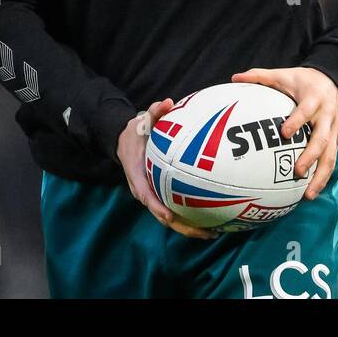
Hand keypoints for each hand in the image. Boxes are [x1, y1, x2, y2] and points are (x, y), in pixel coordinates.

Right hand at [117, 98, 216, 239]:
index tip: (170, 215)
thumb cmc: (136, 132)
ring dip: (189, 228)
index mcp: (137, 175)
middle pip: (162, 215)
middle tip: (204, 233)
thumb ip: (154, 111)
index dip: (157, 207)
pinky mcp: (161, 196)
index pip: (145, 195)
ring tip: (213, 234)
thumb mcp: (142, 120)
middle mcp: (145, 191)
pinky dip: (191, 218)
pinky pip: (176, 210)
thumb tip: (167, 102)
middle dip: (182, 226)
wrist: (124, 141)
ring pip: (170, 219)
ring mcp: (153, 196)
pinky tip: (211, 221)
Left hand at [231, 66, 337, 200]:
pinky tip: (311, 191)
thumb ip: (260, 76)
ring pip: (330, 155)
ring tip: (308, 194)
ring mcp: (334, 130)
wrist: (333, 81)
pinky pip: (332, 160)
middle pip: (321, 139)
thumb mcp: (283, 74)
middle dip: (310, 157)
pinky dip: (323, 177)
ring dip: (320, 176)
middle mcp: (327, 116)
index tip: (284, 133)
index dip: (298, 121)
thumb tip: (235, 77)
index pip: (306, 110)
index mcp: (314, 98)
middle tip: (297, 171)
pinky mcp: (337, 139)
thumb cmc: (303, 80)